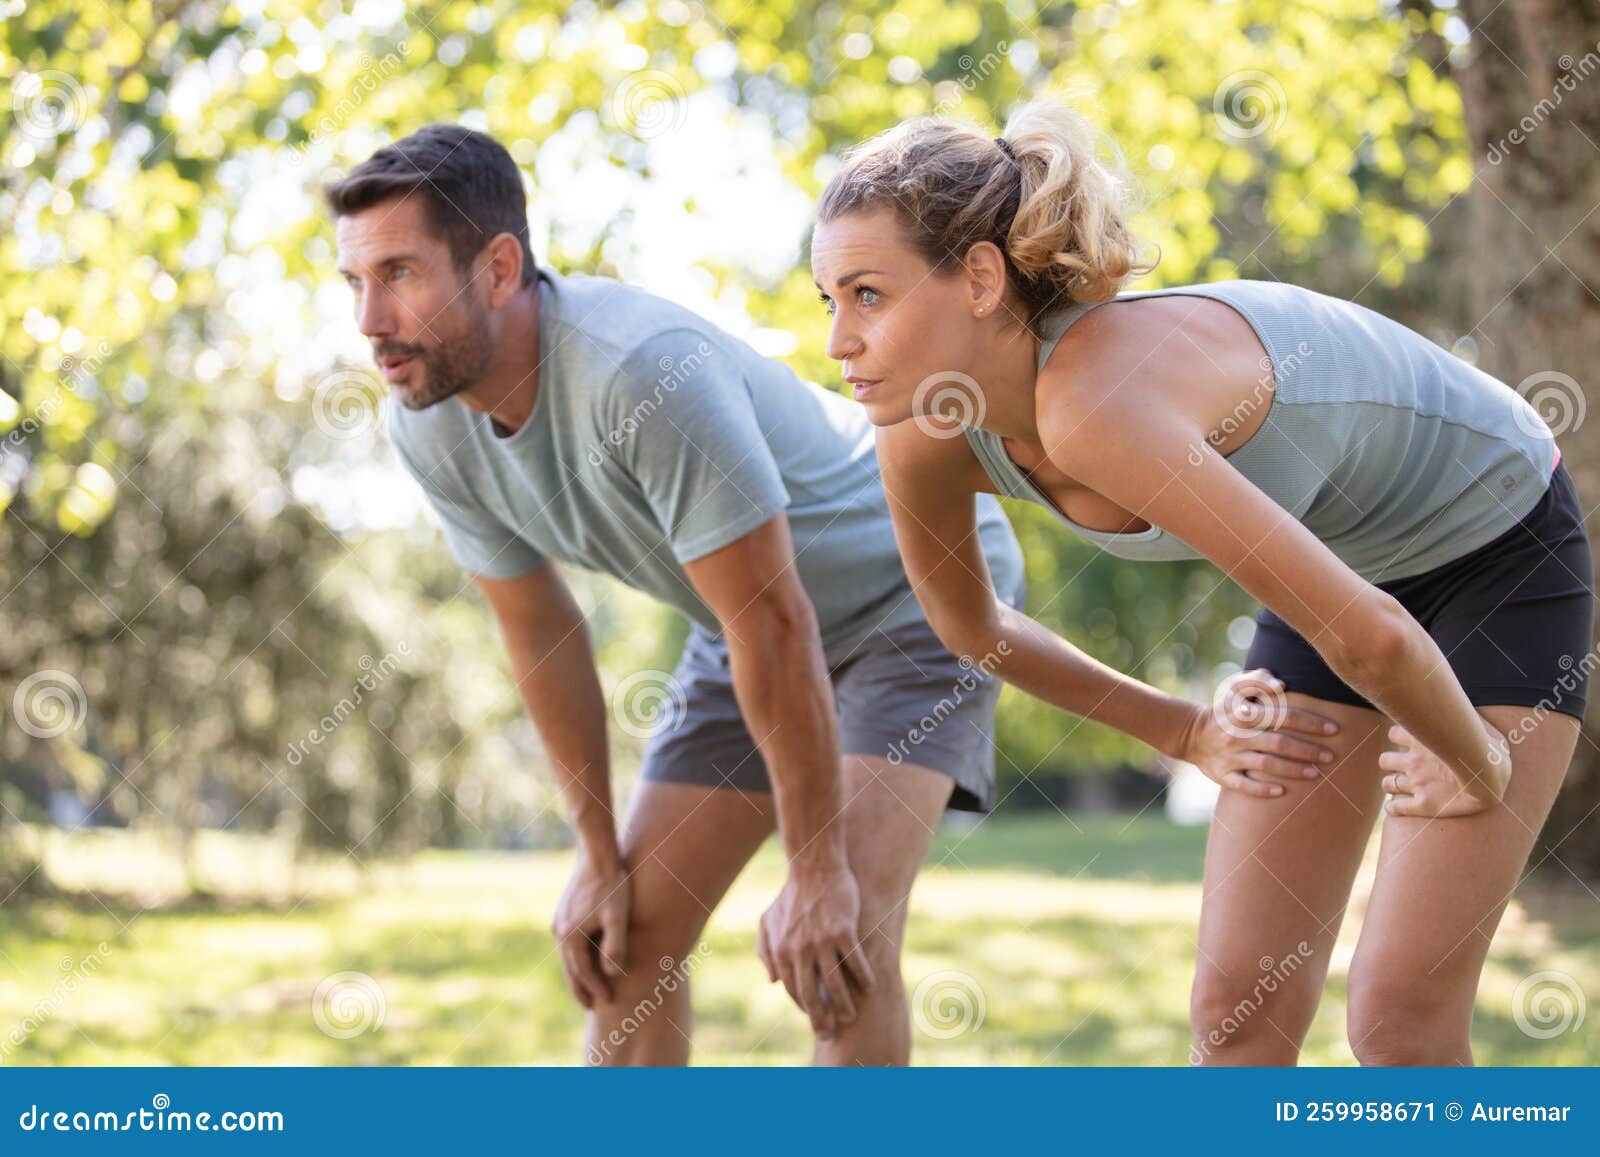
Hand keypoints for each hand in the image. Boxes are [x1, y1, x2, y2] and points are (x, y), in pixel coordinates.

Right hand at [552, 847, 630, 1008]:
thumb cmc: (612, 885)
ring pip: (568, 956)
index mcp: (570, 936)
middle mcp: (560, 931)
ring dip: (578, 973)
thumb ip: (615, 945)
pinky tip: (586, 958)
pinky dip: (577, 957)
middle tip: (591, 1007)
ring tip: (589, 987)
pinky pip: (570, 943)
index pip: (584, 972)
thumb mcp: (618, 916)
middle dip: (581, 988)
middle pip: (571, 968)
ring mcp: (559, 921)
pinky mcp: (564, 912)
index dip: (596, 988)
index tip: (608, 1002)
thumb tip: (612, 973)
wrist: (597, 854)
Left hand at [757, 861, 874, 1038]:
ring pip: (835, 982)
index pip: (794, 990)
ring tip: (852, 1015)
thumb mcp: (768, 921)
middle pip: (812, 994)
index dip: (806, 1009)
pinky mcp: (842, 929)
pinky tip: (870, 986)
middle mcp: (799, 949)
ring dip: (845, 1004)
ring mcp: (821, 940)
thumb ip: (767, 951)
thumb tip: (773, 982)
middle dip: (821, 1018)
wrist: (813, 865)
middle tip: (831, 1032)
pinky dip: (863, 977)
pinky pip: (855, 961)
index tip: (817, 1020)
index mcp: (781, 950)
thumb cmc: (791, 894)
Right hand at [1178, 668, 1340, 798]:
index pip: (1282, 716)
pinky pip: (1244, 786)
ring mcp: (1230, 757)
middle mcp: (1237, 735)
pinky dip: (1263, 790)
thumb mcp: (1235, 689)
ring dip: (1293, 770)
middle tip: (1331, 756)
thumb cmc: (1225, 710)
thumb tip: (1281, 686)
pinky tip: (1282, 792)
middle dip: (1308, 750)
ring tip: (1316, 774)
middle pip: (1278, 743)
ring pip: (1266, 765)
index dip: (1309, 722)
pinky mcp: (1223, 775)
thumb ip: (1257, 680)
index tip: (1333, 728)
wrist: (1190, 734)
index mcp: (1243, 713)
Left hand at [1380, 713, 1510, 817]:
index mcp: (1421, 741)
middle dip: (1392, 763)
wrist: (1491, 778)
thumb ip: (1468, 721)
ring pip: (1387, 784)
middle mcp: (1414, 762)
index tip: (1410, 743)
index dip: (1400, 738)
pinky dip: (1393, 809)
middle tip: (1405, 768)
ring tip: (1400, 787)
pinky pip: (1397, 808)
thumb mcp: (1478, 727)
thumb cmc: (1490, 751)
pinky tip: (1395, 809)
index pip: (1394, 734)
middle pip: (1385, 760)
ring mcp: (1417, 784)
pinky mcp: (1424, 804)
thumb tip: (1470, 715)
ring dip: (1392, 785)